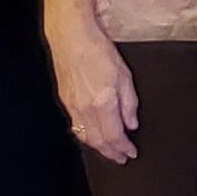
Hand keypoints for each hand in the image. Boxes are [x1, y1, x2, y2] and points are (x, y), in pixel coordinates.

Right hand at [44, 12, 137, 163]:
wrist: (71, 37)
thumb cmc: (99, 50)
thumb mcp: (124, 75)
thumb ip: (129, 103)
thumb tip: (131, 124)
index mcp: (102, 103)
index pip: (114, 136)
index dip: (123, 148)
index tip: (131, 153)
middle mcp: (85, 109)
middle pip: (98, 141)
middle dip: (111, 153)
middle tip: (121, 159)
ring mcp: (72, 106)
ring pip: (85, 136)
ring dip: (98, 148)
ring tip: (109, 151)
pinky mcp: (65, 100)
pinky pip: (76, 125)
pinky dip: (86, 136)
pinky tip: (93, 135)